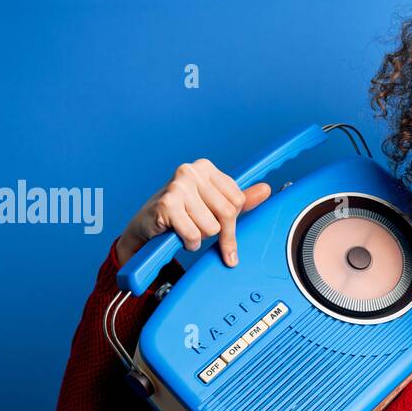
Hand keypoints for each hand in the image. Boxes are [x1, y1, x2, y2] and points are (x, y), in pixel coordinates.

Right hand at [115, 158, 271, 267]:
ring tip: (186, 228)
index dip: (232, 222)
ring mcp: (178, 186)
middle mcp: (191, 171)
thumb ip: (240, 199)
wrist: (145, 225)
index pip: (238, 201)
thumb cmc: (181, 213)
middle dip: (217, 231)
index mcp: (206, 168)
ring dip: (199, 236)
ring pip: (211, 227)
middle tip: (199, 228)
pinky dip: (188, 242)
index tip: (221, 227)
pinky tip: (178, 234)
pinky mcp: (167, 204)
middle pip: (228, 213)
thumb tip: (265, 190)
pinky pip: (193, 234)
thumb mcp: (213, 204)